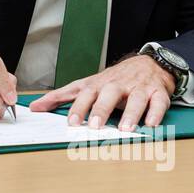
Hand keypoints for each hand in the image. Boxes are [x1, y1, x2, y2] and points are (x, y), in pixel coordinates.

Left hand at [29, 54, 174, 130]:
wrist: (148, 63)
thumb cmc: (114, 79)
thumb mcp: (87, 85)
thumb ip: (62, 96)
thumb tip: (35, 107)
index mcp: (99, 85)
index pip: (85, 94)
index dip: (78, 107)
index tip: (71, 122)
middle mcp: (117, 85)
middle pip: (108, 94)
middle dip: (101, 109)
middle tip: (94, 126)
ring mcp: (138, 88)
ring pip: (135, 99)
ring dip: (131, 113)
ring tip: (126, 129)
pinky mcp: (157, 92)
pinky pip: (158, 101)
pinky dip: (156, 112)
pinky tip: (152, 124)